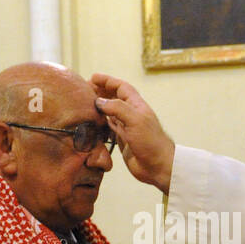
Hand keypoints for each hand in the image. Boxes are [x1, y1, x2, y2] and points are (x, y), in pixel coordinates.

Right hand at [90, 73, 175, 192]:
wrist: (158, 166)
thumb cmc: (151, 142)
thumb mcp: (135, 120)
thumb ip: (117, 108)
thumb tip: (100, 101)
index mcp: (136, 105)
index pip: (121, 87)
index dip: (108, 81)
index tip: (93, 77)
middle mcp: (131, 114)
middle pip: (114, 97)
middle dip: (101, 91)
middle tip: (86, 89)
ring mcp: (126, 126)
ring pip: (110, 112)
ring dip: (100, 106)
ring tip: (86, 102)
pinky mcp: (122, 139)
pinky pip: (108, 127)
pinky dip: (100, 122)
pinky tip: (93, 121)